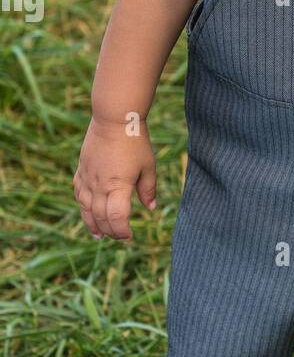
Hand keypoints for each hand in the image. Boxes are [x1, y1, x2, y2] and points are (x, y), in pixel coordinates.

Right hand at [73, 116, 157, 241]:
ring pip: (85, 208)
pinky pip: (78, 193)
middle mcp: (99, 185)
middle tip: (118, 237)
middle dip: (110, 231)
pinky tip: (87, 211)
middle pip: (100, 217)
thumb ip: (148, 189)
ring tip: (98, 235)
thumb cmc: (135, 141)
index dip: (122, 231)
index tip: (129, 236)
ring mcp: (88, 178)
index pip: (116, 218)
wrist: (114, 119)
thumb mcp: (148, 166)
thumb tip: (151, 208)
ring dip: (92, 223)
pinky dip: (82, 205)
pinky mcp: (82, 170)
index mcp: (118, 186)